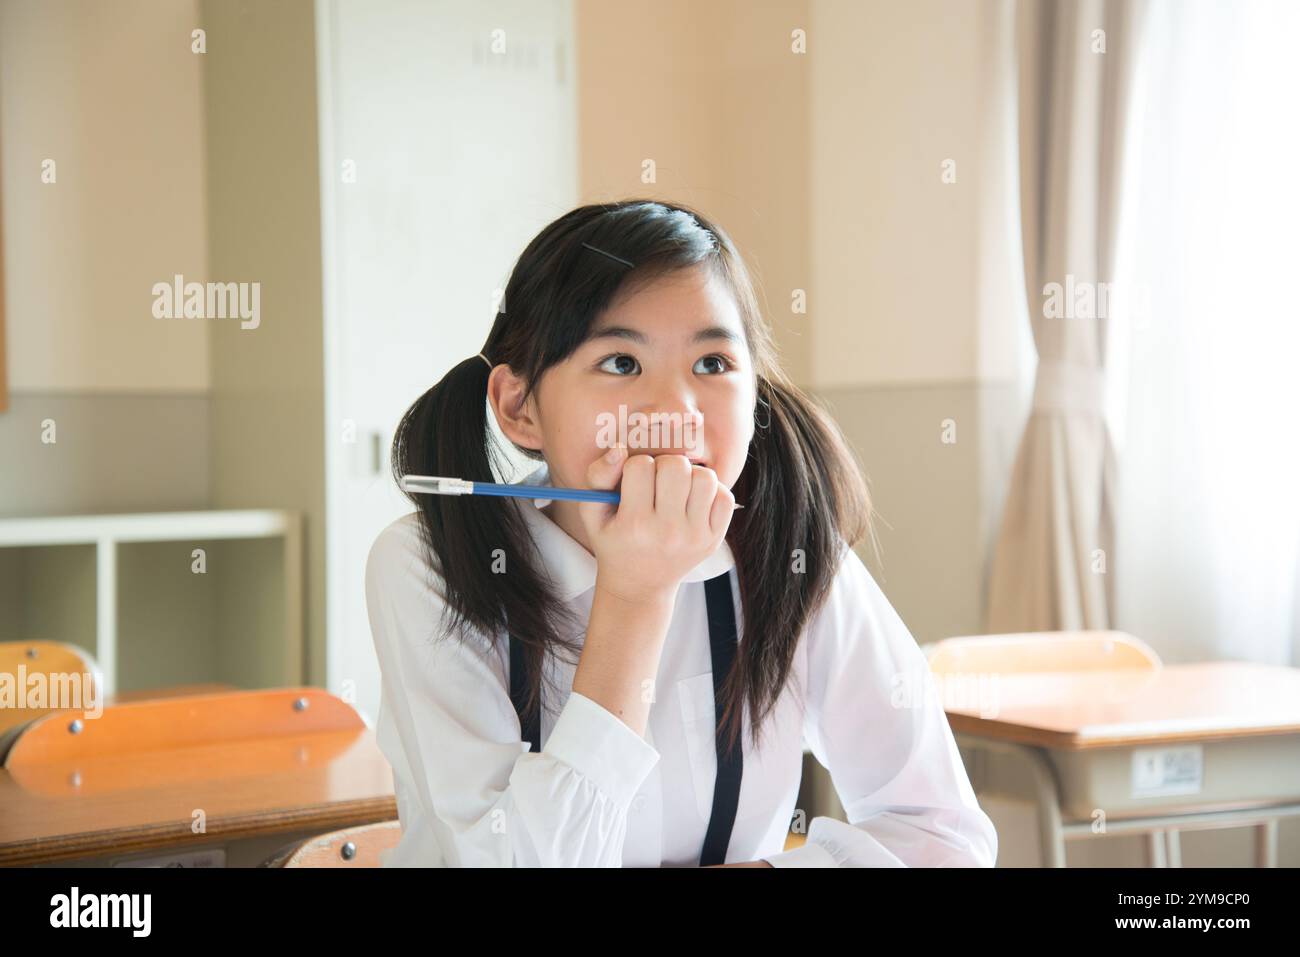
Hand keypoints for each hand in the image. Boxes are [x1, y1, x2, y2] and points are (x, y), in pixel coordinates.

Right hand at [578, 448, 734, 603]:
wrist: (640, 585)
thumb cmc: (614, 540)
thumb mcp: (593, 512)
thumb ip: (598, 476)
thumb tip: (620, 449)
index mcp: (634, 524)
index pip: (640, 465)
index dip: (634, 466)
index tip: (633, 483)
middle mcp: (668, 532)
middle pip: (676, 466)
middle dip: (664, 465)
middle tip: (656, 482)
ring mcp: (695, 536)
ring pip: (705, 477)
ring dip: (690, 476)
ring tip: (676, 489)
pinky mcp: (714, 538)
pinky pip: (725, 496)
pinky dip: (711, 491)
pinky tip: (693, 500)